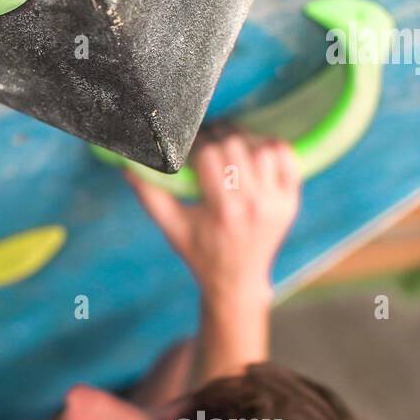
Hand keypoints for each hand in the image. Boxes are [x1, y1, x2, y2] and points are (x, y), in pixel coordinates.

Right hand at [126, 128, 300, 301]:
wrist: (237, 279)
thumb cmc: (200, 252)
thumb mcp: (171, 227)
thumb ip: (150, 196)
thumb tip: (128, 166)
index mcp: (223, 210)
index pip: (210, 155)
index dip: (197, 145)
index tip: (190, 148)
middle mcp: (254, 204)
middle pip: (236, 146)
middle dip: (219, 139)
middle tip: (208, 143)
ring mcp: (277, 203)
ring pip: (263, 149)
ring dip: (245, 143)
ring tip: (231, 149)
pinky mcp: (291, 201)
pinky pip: (288, 160)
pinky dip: (273, 149)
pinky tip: (256, 153)